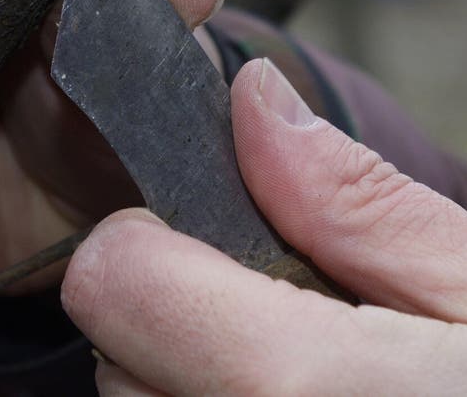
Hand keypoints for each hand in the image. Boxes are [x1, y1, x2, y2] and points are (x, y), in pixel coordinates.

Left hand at [62, 59, 466, 394]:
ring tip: (307, 386)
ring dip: (190, 386)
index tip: (209, 238)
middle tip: (284, 321)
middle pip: (116, 360)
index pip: (112, 282)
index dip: (150, 242)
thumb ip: (354, 201)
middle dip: (176, 321)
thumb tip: (253, 98)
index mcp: (301, 395)